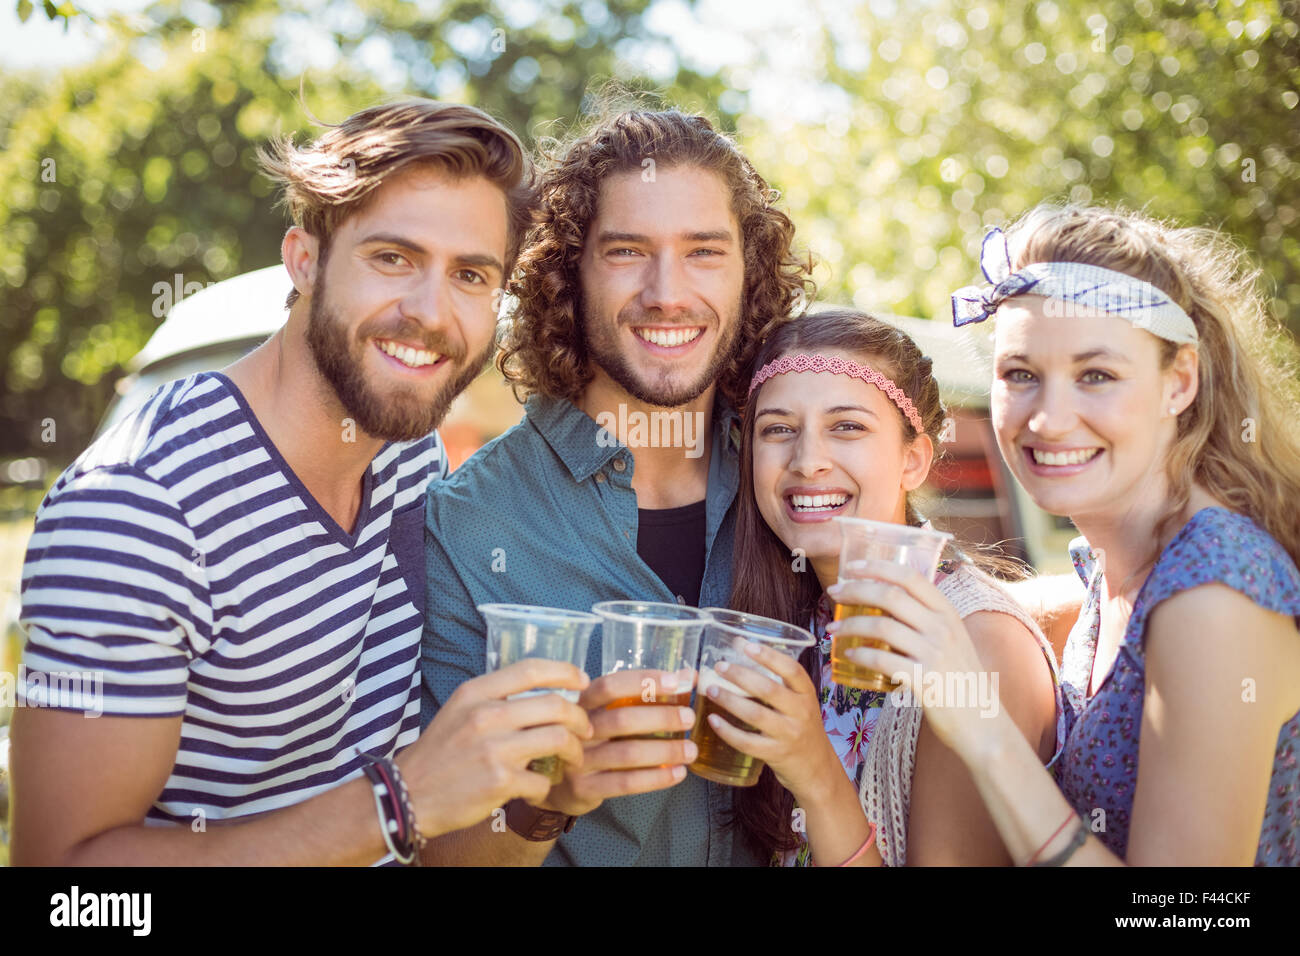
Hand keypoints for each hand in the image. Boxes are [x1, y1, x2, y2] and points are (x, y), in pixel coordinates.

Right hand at [397, 659, 592, 837]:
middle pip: (555, 705)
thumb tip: (542, 690)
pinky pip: (543, 779)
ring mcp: (493, 749)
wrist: (408, 795)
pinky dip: (546, 785)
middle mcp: (485, 715)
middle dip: (580, 719)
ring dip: (574, 751)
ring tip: (572, 758)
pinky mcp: (499, 781)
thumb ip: (495, 698)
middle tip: (585, 730)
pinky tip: (538, 786)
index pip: (531, 670)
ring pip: (558, 739)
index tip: (583, 681)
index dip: (565, 672)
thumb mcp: (459, 711)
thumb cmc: (439, 754)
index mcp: (476, 693)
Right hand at [538, 669, 697, 816]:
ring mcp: (577, 760)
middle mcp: (577, 729)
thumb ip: (641, 696)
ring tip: (690, 750)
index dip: (642, 681)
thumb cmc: (590, 740)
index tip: (675, 681)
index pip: (610, 686)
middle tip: (689, 718)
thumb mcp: (605, 714)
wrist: (554, 785)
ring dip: (664, 751)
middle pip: (621, 719)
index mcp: (582, 703)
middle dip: (661, 717)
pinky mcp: (583, 788)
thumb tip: (687, 676)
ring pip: (627, 753)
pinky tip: (678, 773)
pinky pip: (625, 783)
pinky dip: (656, 778)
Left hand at [698, 641, 838, 800]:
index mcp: (807, 694)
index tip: (746, 645)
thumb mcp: (800, 703)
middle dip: (740, 676)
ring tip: (712, 690)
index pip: (792, 670)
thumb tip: (740, 649)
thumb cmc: (802, 728)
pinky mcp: (776, 754)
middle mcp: (801, 712)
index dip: (769, 656)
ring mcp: (789, 734)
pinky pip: (747, 742)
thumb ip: (778, 682)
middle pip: (768, 690)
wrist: (817, 768)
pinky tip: (713, 720)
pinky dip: (727, 731)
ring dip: (729, 700)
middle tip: (720, 666)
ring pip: (755, 715)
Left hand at [826, 558, 991, 753]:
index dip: (878, 567)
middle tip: (833, 594)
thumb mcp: (953, 639)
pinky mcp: (925, 681)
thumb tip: (889, 600)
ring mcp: (935, 654)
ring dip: (850, 624)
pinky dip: (861, 654)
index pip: (910, 576)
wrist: (982, 723)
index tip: (852, 567)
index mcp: (948, 613)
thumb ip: (928, 619)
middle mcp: (943, 628)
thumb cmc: (961, 679)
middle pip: (890, 595)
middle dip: (855, 590)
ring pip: (881, 626)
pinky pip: (883, 660)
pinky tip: (849, 654)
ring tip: (833, 628)